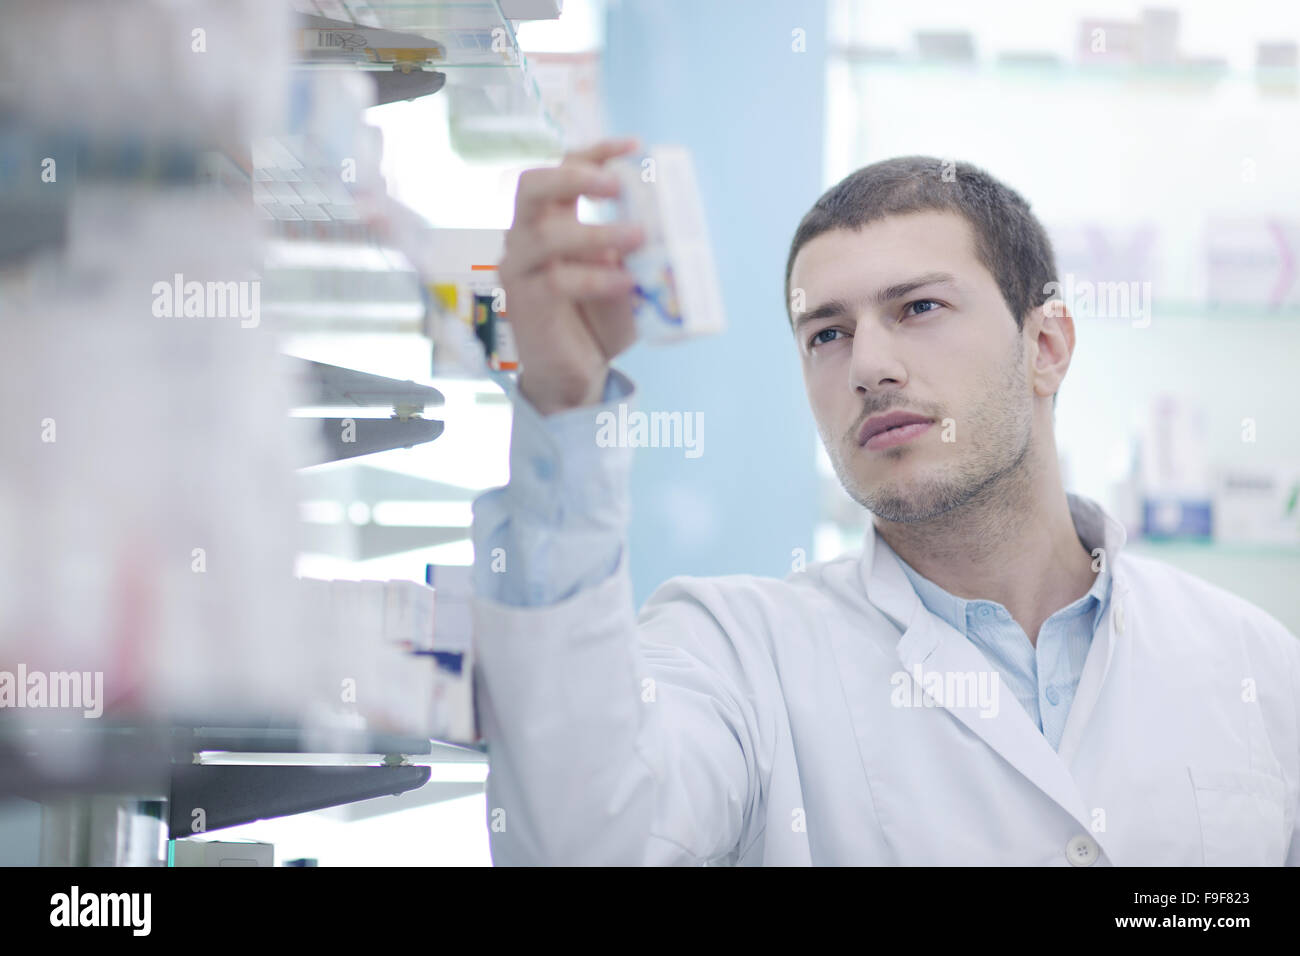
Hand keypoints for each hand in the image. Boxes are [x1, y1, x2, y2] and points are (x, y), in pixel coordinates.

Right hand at [498, 138, 645, 414]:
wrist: (575, 374)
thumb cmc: (598, 320)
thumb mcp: (626, 276)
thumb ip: (638, 252)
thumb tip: (668, 226)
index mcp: (549, 221)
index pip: (561, 168)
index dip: (595, 152)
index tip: (635, 146)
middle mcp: (526, 237)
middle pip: (533, 185)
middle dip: (575, 177)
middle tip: (617, 185)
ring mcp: (520, 269)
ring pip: (547, 234)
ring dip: (597, 233)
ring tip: (637, 238)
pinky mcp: (525, 302)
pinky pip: (557, 281)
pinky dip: (596, 278)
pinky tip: (625, 284)